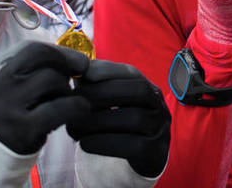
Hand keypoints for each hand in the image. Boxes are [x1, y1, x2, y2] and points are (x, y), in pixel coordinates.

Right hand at [0, 41, 92, 154]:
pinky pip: (60, 108)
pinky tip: (80, 109)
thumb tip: (75, 58)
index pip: (30, 49)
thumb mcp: (3, 89)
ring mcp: (4, 109)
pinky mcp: (21, 131)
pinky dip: (77, 105)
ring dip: (67, 89)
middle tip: (72, 80)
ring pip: (52, 80)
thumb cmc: (4, 118)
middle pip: (43, 60)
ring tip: (63, 100)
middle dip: (65, 67)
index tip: (76, 61)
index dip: (59, 52)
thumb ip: (27, 70)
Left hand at [67, 60, 171, 177]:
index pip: (133, 73)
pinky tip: (84, 144)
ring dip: (98, 121)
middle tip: (71, 104)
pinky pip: (133, 145)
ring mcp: (160, 128)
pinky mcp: (154, 152)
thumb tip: (72, 69)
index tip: (82, 74)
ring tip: (72, 128)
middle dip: (101, 94)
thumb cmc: (116, 126)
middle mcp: (159, 105)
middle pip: (138, 91)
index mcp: (148, 88)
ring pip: (134, 118)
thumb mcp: (109, 103)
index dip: (108, 70)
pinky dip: (104, 143)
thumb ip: (93, 85)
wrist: (135, 162)